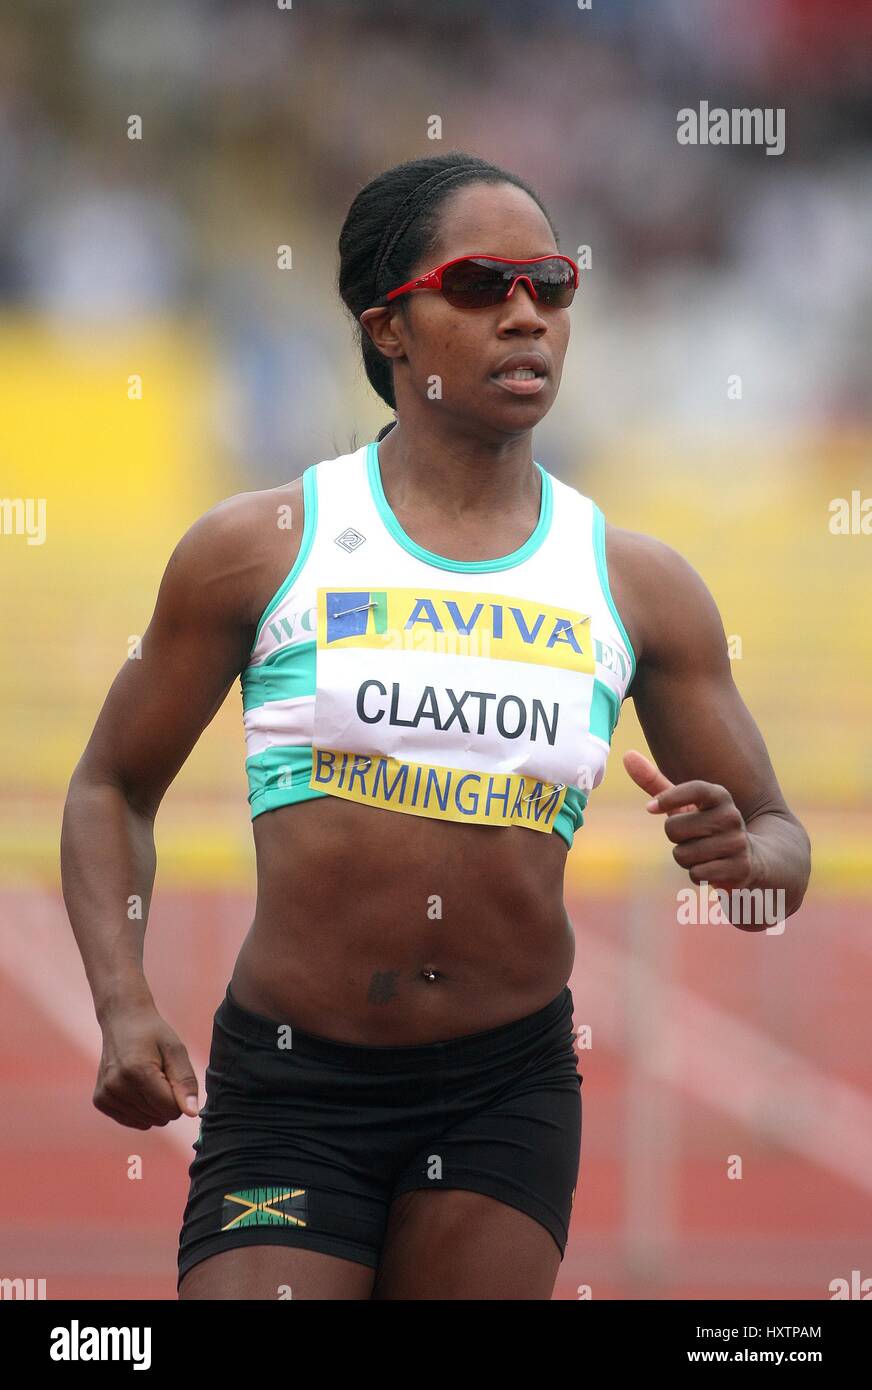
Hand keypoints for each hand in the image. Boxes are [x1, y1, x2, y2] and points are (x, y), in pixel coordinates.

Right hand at [94, 1001, 199, 1129]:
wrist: (122, 1021)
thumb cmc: (153, 1035)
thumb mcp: (176, 1050)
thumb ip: (186, 1082)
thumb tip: (192, 1113)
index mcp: (137, 1071)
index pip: (171, 1109)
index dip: (179, 1096)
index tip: (173, 1076)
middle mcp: (117, 1086)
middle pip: (160, 1117)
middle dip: (167, 1101)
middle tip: (159, 1074)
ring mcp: (105, 1095)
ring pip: (146, 1122)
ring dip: (153, 1105)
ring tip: (146, 1078)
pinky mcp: (100, 1101)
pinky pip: (131, 1121)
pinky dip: (139, 1109)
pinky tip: (135, 1087)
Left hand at [623, 749, 757, 889]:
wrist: (749, 858)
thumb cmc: (704, 826)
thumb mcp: (683, 804)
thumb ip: (654, 781)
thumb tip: (627, 755)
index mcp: (719, 796)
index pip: (696, 789)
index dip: (670, 798)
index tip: (650, 807)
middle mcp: (731, 816)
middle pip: (674, 829)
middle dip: (675, 838)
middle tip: (693, 838)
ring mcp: (737, 843)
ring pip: (683, 855)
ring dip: (686, 858)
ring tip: (704, 853)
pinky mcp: (739, 868)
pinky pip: (696, 874)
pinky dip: (697, 874)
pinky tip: (712, 868)